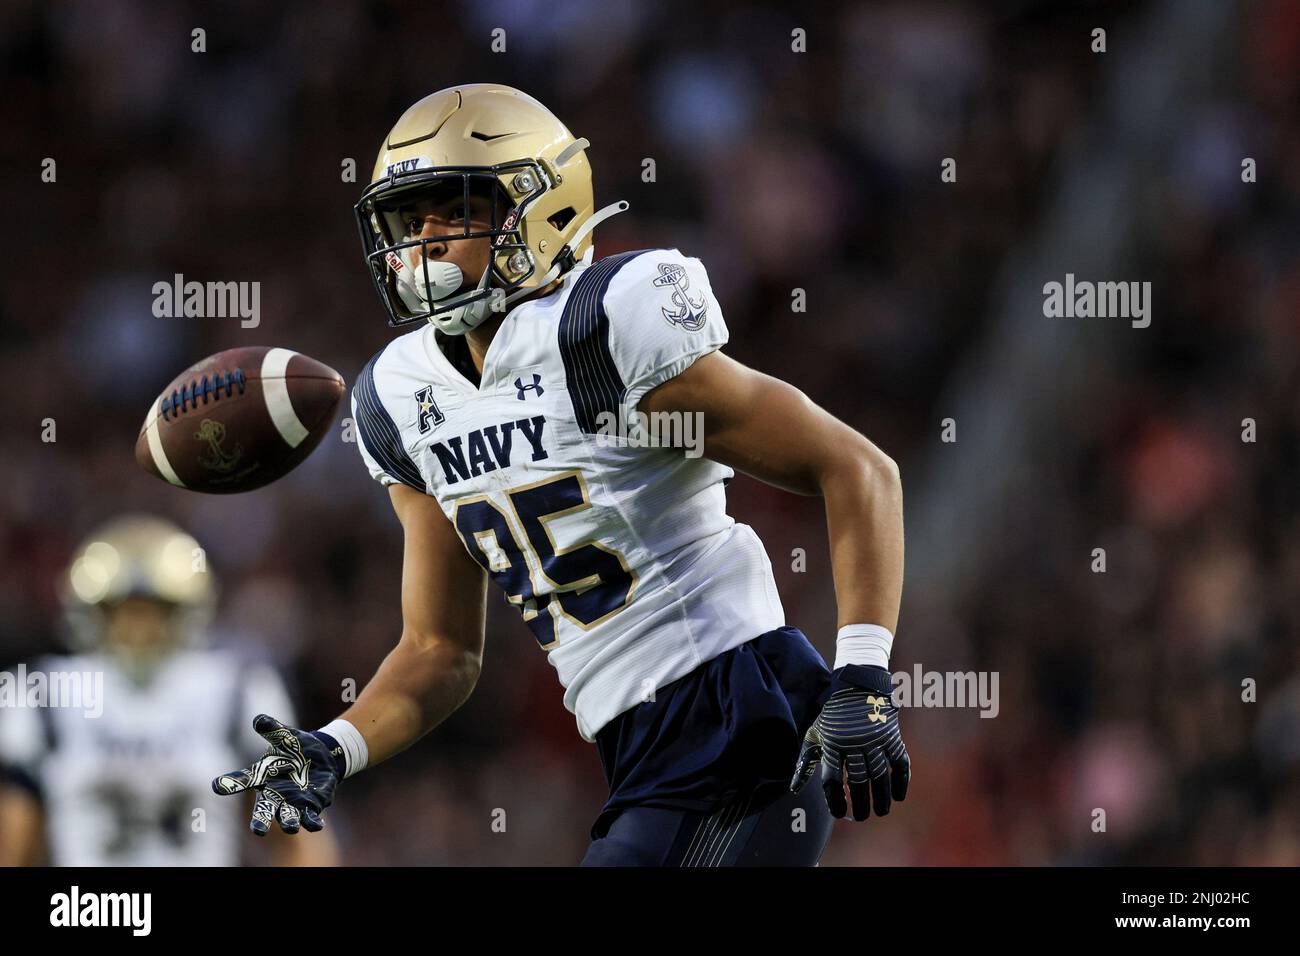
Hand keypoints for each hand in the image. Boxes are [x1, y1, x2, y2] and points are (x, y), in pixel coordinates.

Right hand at [212, 714, 342, 835]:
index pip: (244, 780)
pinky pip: (311, 818)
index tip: (216, 786)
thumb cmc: (296, 748)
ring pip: (288, 817)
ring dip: (290, 822)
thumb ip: (273, 730)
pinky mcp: (311, 806)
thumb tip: (259, 719)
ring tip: (291, 827)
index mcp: (263, 777)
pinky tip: (317, 825)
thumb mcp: (286, 736)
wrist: (322, 756)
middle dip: (261, 821)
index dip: (230, 783)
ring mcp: (293, 803)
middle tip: (259, 831)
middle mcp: (275, 795)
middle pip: (264, 810)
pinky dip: (313, 822)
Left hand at [791, 665, 910, 820]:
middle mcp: (853, 743)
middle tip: (861, 817)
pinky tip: (898, 796)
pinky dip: (902, 781)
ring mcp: (875, 740)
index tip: (840, 814)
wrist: (859, 684)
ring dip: (880, 798)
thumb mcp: (815, 732)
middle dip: (860, 804)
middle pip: (856, 781)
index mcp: (832, 743)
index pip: (832, 780)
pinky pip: (900, 763)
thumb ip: (806, 761)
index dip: (835, 801)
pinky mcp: (892, 736)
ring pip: (879, 776)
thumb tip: (794, 789)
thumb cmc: (833, 713)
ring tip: (880, 812)